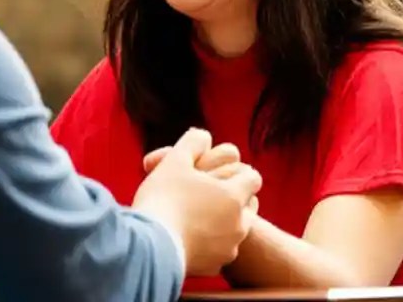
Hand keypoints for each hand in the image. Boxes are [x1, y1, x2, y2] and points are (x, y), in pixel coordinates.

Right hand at [131, 128, 262, 275]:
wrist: (149, 247)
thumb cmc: (163, 199)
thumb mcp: (175, 161)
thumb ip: (193, 142)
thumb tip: (202, 135)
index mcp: (234, 196)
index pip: (253, 177)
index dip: (237, 173)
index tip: (220, 175)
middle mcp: (239, 223)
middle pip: (250, 205)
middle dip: (234, 199)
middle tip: (209, 195)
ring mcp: (228, 248)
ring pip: (236, 230)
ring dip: (223, 222)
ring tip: (198, 217)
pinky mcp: (214, 266)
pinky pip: (219, 251)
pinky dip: (210, 245)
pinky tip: (189, 237)